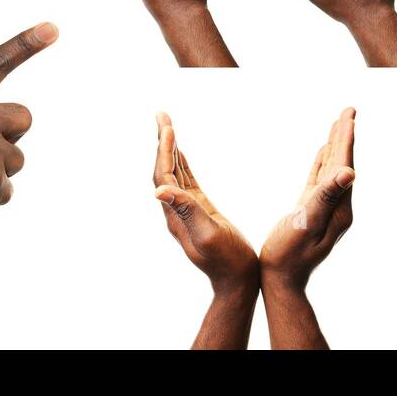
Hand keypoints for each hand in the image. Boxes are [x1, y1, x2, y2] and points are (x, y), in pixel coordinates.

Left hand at [153, 113, 257, 287]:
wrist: (238, 280)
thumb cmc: (226, 260)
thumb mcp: (207, 234)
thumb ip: (186, 211)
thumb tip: (158, 191)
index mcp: (175, 215)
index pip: (163, 177)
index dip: (163, 152)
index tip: (167, 128)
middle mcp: (177, 211)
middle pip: (164, 170)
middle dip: (162, 142)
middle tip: (161, 115)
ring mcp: (188, 211)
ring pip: (174, 173)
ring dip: (170, 149)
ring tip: (167, 124)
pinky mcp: (200, 211)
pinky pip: (186, 181)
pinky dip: (181, 163)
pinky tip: (180, 153)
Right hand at [260, 108, 355, 284]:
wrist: (281, 280)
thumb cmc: (289, 254)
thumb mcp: (307, 222)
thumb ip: (327, 196)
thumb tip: (350, 172)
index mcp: (340, 208)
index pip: (344, 165)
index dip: (346, 139)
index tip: (350, 115)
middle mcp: (337, 206)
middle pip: (342, 163)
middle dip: (345, 135)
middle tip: (350, 110)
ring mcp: (325, 208)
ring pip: (332, 168)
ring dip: (336, 144)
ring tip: (339, 123)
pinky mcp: (311, 210)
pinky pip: (319, 179)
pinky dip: (323, 162)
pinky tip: (323, 151)